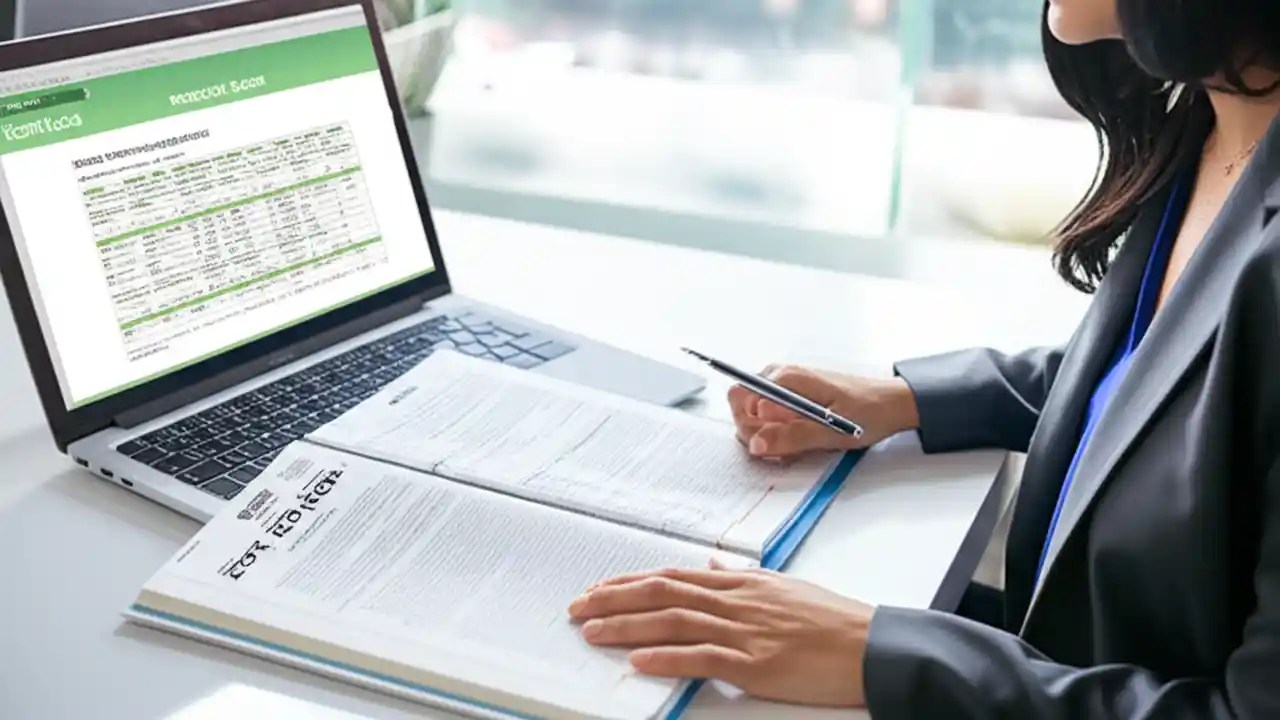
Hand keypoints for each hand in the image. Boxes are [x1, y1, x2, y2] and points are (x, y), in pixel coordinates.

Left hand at [568, 566, 874, 707]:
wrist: (872, 645)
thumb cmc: (832, 620)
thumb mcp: (783, 587)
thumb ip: (742, 578)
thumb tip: (713, 565)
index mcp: (742, 583)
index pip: (674, 577)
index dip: (632, 581)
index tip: (601, 587)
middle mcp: (737, 601)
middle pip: (663, 595)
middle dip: (615, 599)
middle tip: (578, 606)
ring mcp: (745, 631)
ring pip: (674, 623)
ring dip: (628, 626)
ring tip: (592, 630)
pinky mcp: (756, 663)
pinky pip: (703, 658)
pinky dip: (667, 658)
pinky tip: (639, 661)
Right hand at [729, 365, 919, 458]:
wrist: (892, 404)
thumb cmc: (868, 413)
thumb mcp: (830, 432)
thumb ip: (791, 437)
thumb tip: (757, 443)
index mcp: (787, 379)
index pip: (740, 397)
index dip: (748, 426)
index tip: (766, 443)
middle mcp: (781, 376)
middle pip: (742, 403)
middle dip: (755, 431)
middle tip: (782, 447)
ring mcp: (786, 385)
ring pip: (754, 410)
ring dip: (766, 432)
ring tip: (794, 444)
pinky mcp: (793, 395)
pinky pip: (770, 412)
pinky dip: (778, 429)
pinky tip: (798, 438)